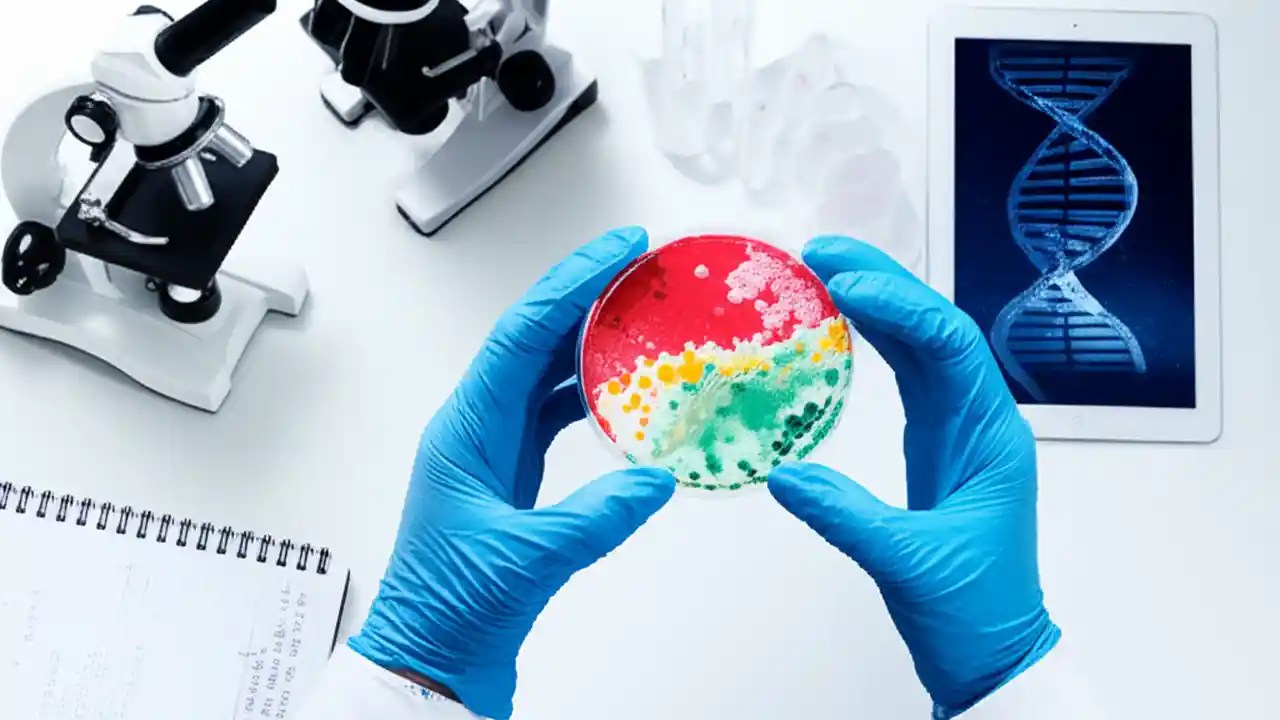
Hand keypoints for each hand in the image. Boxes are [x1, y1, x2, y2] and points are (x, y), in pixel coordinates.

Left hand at [348, 227, 675, 719]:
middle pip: (533, 339)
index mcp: (465, 431)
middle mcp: (476, 428)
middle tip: (638, 265)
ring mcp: (493, 448)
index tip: (616, 253)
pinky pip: (552, 412)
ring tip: (638, 311)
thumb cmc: (448, 609)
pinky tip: (621, 387)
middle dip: (586, 294)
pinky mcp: (511, 473)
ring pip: (543, 371)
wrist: (430, 658)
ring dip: (589, 339)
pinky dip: (589, 392)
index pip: (521, 335)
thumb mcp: (527, 560)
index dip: (572, 284)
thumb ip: (597, 519)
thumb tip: (655, 477)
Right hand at [768, 236, 1059, 716]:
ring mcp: (956, 430)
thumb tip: (785, 473)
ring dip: (876, 305)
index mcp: (991, 437)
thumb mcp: (909, 566)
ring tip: (824, 272)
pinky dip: (873, 345)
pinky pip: (906, 377)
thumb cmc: (975, 613)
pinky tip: (840, 326)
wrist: (993, 653)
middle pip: (935, 329)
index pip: (951, 345)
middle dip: (883, 283)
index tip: (846, 281)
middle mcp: (978, 421)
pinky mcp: (933, 445)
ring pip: (920, 347)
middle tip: (822, 252)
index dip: (900, 304)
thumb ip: (847, 517)